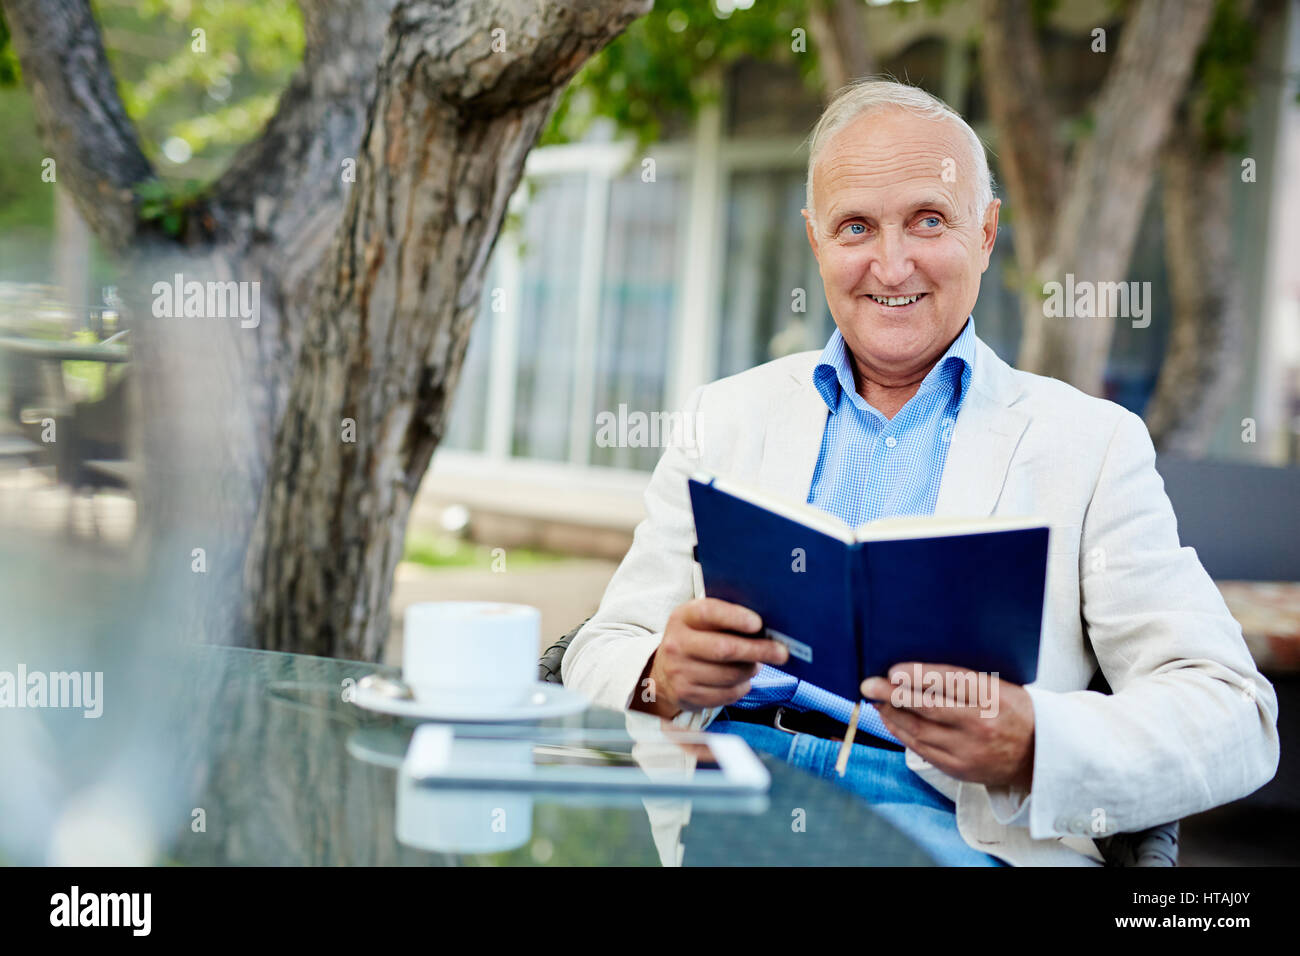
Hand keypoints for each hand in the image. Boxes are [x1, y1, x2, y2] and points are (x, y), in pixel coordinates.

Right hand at [633, 598, 788, 717]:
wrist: (662, 675)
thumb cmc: (694, 641)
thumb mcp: (699, 621)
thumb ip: (725, 617)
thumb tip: (765, 626)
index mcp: (682, 618)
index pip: (709, 613)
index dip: (735, 618)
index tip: (758, 624)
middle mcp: (677, 644)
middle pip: (725, 649)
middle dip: (758, 650)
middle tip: (781, 652)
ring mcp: (680, 672)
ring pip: (730, 675)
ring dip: (751, 670)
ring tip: (756, 664)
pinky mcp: (687, 695)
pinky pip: (727, 694)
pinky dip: (742, 687)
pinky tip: (742, 679)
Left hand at [861, 663, 1035, 789]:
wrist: (1041, 756)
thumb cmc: (1015, 711)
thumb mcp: (999, 686)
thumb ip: (964, 680)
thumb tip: (917, 670)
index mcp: (993, 697)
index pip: (949, 683)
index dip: (917, 675)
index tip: (893, 670)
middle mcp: (980, 725)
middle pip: (927, 708)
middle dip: (893, 694)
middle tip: (869, 684)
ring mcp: (969, 751)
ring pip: (919, 731)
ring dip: (892, 714)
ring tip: (876, 700)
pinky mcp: (960, 770)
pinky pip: (922, 750)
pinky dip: (902, 734)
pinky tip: (891, 720)